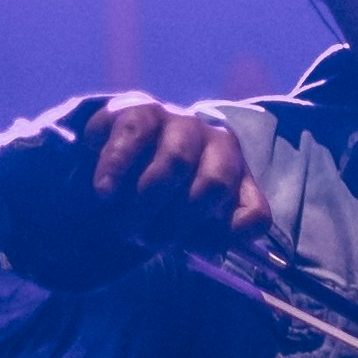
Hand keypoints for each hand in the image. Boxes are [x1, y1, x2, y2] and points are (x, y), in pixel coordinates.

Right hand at [78, 93, 273, 258]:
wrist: (114, 161)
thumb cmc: (160, 200)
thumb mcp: (186, 225)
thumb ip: (206, 237)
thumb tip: (213, 251)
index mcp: (238, 176)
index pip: (253, 214)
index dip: (222, 238)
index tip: (189, 250)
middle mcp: (218, 142)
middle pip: (213, 186)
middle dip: (175, 224)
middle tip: (146, 240)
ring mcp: (181, 120)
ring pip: (175, 163)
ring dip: (144, 203)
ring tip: (123, 221)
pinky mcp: (140, 107)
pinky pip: (134, 138)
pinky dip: (117, 171)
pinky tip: (105, 191)